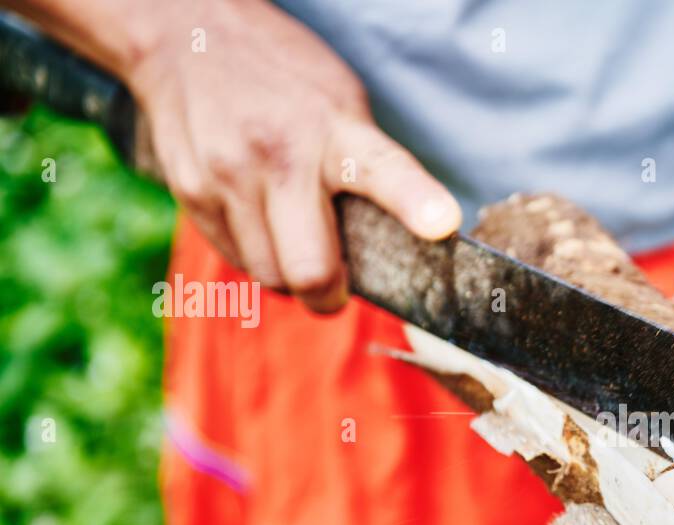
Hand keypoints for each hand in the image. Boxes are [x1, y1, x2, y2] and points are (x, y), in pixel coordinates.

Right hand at [124, 0, 459, 311]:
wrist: (186, 35)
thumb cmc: (286, 82)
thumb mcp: (343, 105)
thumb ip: (370, 168)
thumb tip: (402, 239)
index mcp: (337, 131)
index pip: (384, 171)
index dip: (415, 202)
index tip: (443, 225)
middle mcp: (280, 155)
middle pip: (310, 270)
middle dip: (329, 294)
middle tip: (337, 286)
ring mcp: (229, 176)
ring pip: (269, 276)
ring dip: (289, 277)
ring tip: (294, 241)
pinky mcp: (191, 193)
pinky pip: (235, 259)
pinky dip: (255, 256)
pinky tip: (259, 220)